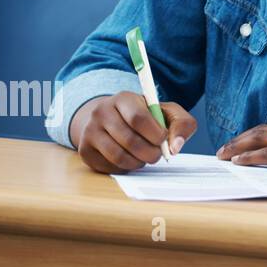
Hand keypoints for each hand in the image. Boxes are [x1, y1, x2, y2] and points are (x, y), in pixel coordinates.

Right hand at [71, 91, 197, 174]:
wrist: (112, 119)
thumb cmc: (146, 117)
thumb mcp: (167, 112)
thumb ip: (182, 124)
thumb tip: (176, 147)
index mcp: (123, 99)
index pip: (138, 118)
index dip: (155, 133)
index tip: (163, 139)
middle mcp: (101, 112)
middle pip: (129, 140)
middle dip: (150, 152)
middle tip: (157, 154)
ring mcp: (89, 132)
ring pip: (118, 156)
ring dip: (138, 162)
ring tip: (145, 157)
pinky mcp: (85, 151)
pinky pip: (109, 166)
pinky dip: (125, 168)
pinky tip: (130, 159)